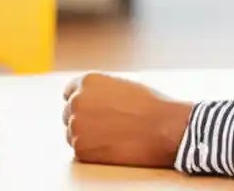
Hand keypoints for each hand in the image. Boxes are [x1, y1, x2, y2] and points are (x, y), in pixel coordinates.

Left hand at [62, 72, 193, 167]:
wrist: (163, 128)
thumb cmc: (151, 106)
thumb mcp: (122, 86)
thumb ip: (101, 91)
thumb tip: (94, 101)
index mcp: (87, 81)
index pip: (69, 93)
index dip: (82, 103)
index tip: (90, 111)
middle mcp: (77, 100)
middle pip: (70, 114)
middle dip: (85, 120)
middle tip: (106, 127)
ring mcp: (77, 125)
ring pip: (73, 134)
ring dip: (88, 137)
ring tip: (113, 137)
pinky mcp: (81, 148)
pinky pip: (80, 151)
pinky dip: (93, 152)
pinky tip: (112, 147)